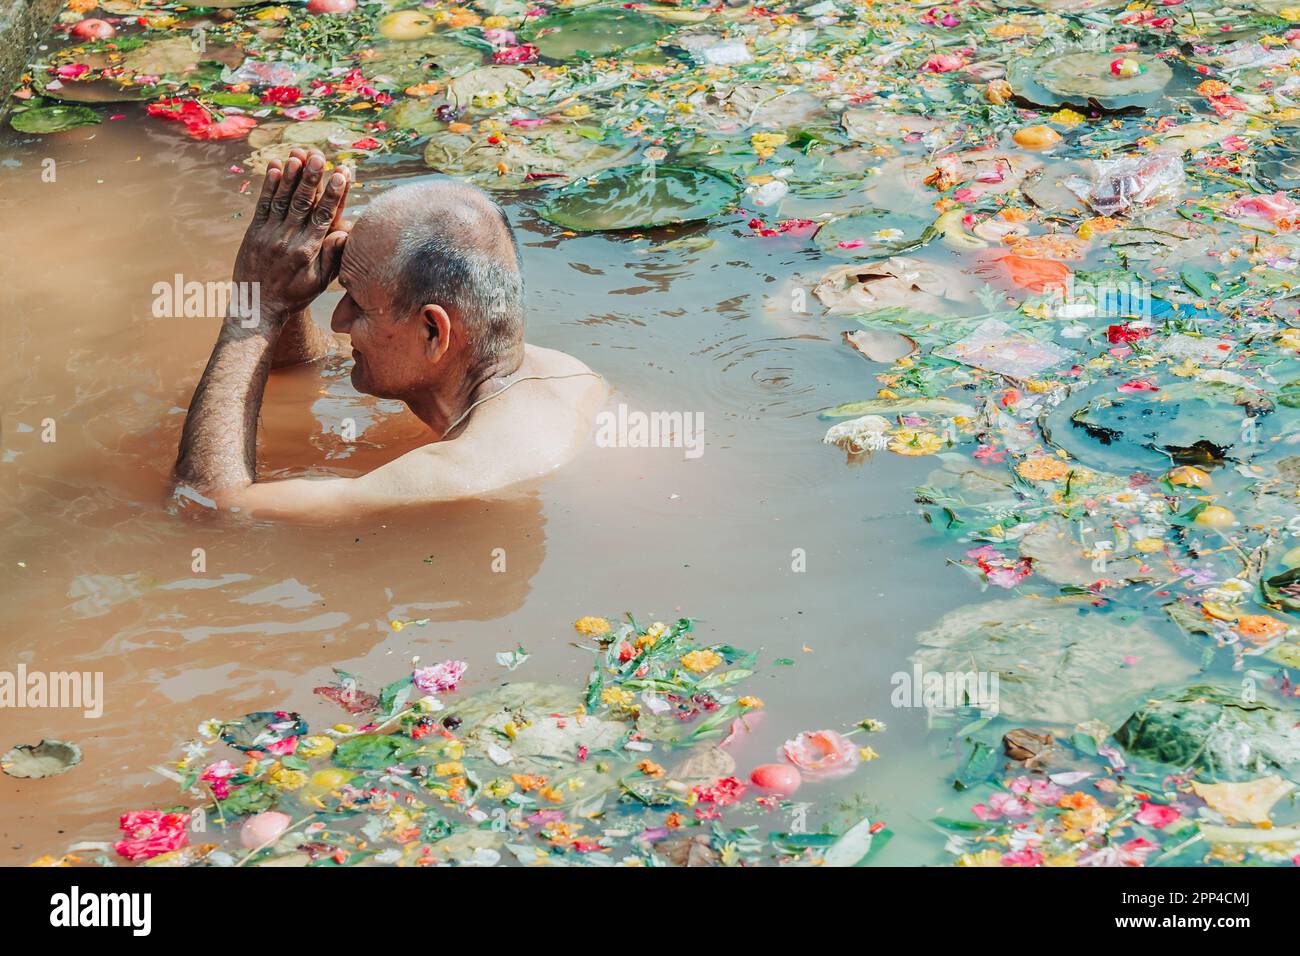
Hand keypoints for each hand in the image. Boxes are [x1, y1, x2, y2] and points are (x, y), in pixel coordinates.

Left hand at [233, 147, 351, 322]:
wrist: (257, 306)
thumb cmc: (294, 295)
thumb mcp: (320, 283)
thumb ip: (332, 257)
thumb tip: (346, 232)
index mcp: (308, 252)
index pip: (324, 217)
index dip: (333, 194)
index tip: (342, 174)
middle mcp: (288, 240)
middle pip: (302, 204)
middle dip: (312, 178)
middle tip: (320, 156)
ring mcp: (269, 235)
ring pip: (282, 200)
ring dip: (291, 176)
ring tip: (299, 156)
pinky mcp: (254, 232)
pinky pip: (263, 205)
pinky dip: (269, 186)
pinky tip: (275, 168)